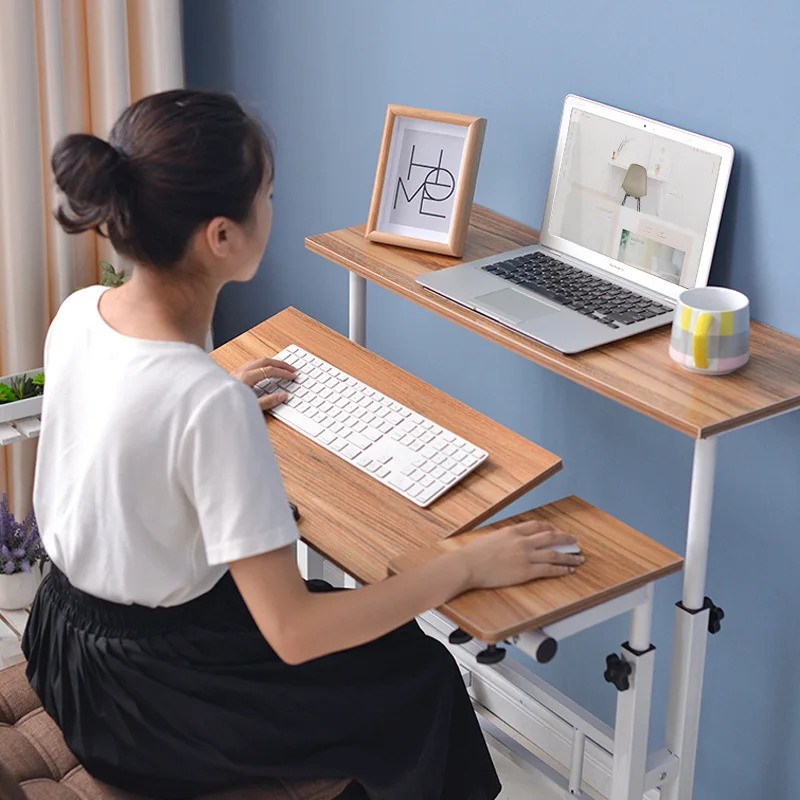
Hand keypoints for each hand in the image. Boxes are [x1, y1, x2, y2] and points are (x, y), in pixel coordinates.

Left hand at [232, 357, 295, 410]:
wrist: (210, 406)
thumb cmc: (227, 406)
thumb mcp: (251, 407)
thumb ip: (268, 402)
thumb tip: (283, 396)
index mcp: (246, 377)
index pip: (270, 370)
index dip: (283, 373)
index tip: (292, 376)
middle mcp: (241, 371)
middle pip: (265, 361)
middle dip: (280, 364)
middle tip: (291, 369)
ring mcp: (237, 371)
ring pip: (258, 361)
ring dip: (271, 362)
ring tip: (281, 366)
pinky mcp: (234, 374)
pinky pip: (252, 364)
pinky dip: (262, 364)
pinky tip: (265, 369)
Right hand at [459, 521, 583, 589]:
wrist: (469, 565)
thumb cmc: (473, 554)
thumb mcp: (490, 538)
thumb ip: (503, 538)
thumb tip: (506, 541)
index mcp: (512, 531)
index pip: (536, 526)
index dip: (548, 527)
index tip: (554, 529)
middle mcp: (522, 541)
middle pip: (550, 536)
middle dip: (565, 537)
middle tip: (575, 539)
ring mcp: (525, 556)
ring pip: (554, 553)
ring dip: (568, 555)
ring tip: (578, 558)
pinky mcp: (526, 571)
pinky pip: (549, 569)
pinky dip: (561, 569)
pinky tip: (568, 570)